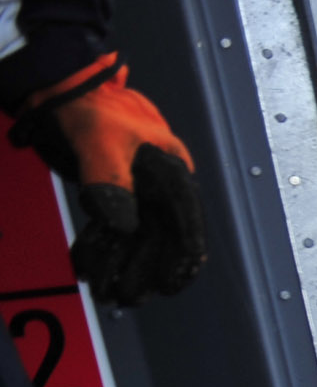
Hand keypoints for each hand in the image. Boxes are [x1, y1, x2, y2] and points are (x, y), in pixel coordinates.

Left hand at [9, 54, 205, 305]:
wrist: (59, 89)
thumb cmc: (87, 106)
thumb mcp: (100, 141)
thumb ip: (111, 183)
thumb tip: (124, 227)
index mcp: (170, 169)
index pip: (186, 222)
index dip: (184, 258)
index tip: (171, 284)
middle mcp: (159, 184)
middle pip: (161, 237)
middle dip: (145, 270)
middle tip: (130, 297)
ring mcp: (138, 190)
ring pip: (137, 238)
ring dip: (122, 266)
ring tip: (108, 292)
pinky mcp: (115, 193)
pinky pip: (112, 229)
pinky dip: (101, 249)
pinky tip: (89, 268)